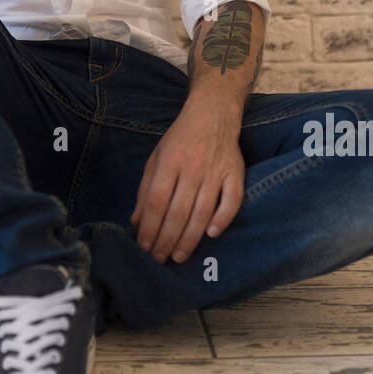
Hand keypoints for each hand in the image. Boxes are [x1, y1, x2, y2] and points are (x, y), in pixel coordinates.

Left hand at [130, 100, 244, 263]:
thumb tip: (136, 222)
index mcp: (169, 161)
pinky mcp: (236, 173)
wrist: (213, 114)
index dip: (149, 227)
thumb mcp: (156, 158)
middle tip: (159, 259)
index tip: (144, 247)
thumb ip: (145, 189)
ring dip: (190, 238)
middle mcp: (192, 167)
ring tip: (179, 256)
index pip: (156, 201)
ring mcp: (215, 171)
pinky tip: (212, 234)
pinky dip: (223, 218)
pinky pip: (232, 200)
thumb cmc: (180, 139)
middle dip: (166, 239)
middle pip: (178, 211)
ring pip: (202, 211)